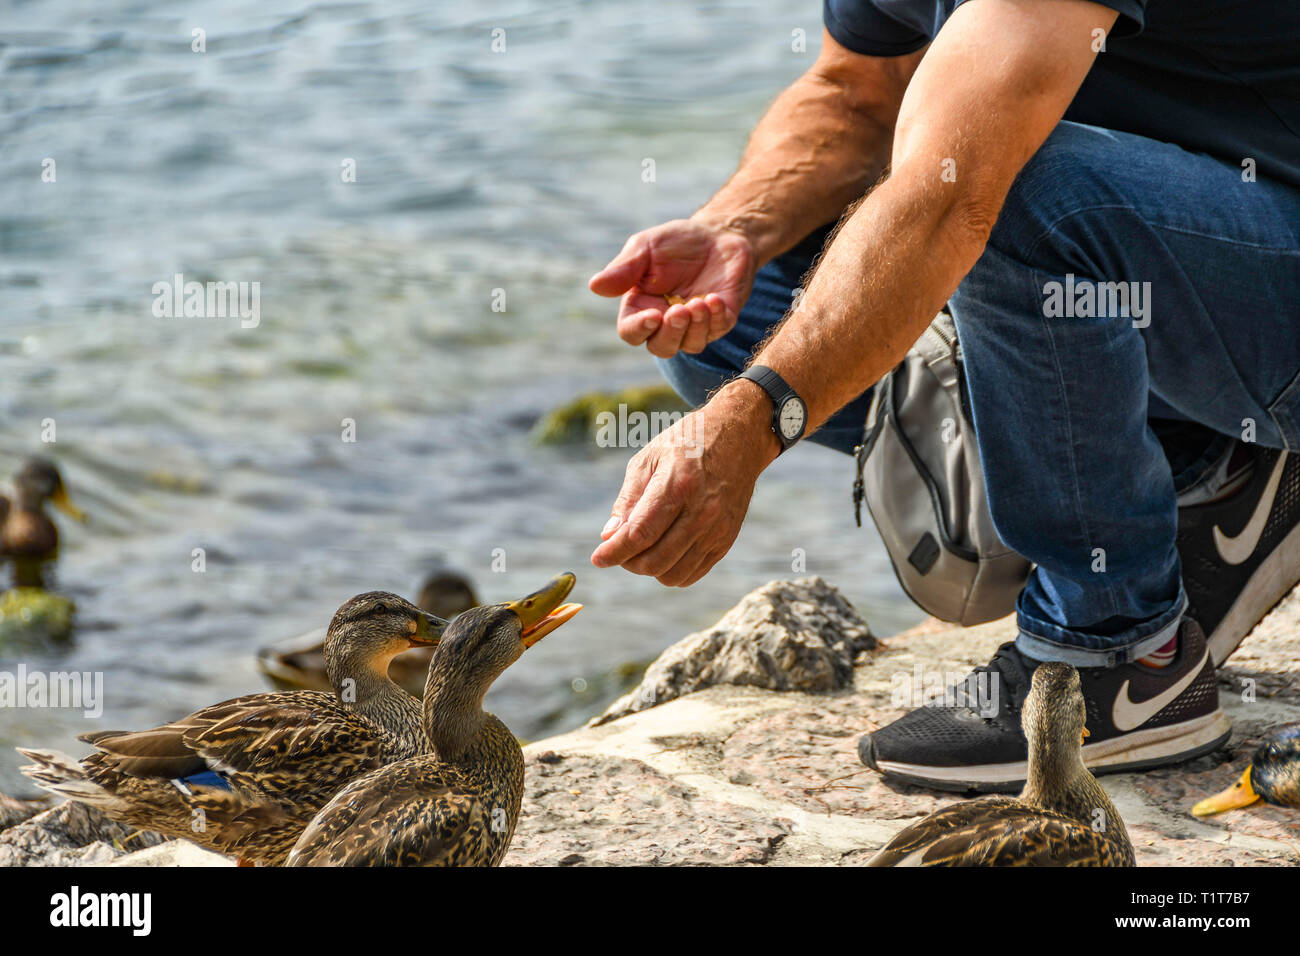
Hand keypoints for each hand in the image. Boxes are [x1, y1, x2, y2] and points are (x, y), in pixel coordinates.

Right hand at [589, 217, 755, 358]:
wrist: (716, 234)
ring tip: (700, 302)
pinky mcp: (721, 319)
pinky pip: (719, 329)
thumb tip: (594, 286)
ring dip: (696, 327)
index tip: (653, 315)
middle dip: (670, 333)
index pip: (631, 332)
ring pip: (691, 344)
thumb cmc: (675, 242)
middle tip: (679, 310)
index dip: (639, 329)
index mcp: (641, 307)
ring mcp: (696, 324)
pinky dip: (717, 318)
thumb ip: (624, 269)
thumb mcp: (646, 247)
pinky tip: (715, 299)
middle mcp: (666, 322)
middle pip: (661, 347)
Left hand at [590, 383, 778, 585]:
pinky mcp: (727, 540)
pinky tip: (663, 552)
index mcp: (678, 486)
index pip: (639, 534)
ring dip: (649, 569)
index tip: (598, 559)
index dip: (614, 552)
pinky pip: (692, 574)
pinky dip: (671, 571)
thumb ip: (628, 500)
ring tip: (642, 550)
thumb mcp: (649, 459)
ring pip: (673, 574)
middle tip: (620, 550)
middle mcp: (701, 512)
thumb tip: (609, 536)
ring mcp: (717, 529)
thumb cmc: (687, 443)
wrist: (739, 437)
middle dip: (628, 562)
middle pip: (655, 561)